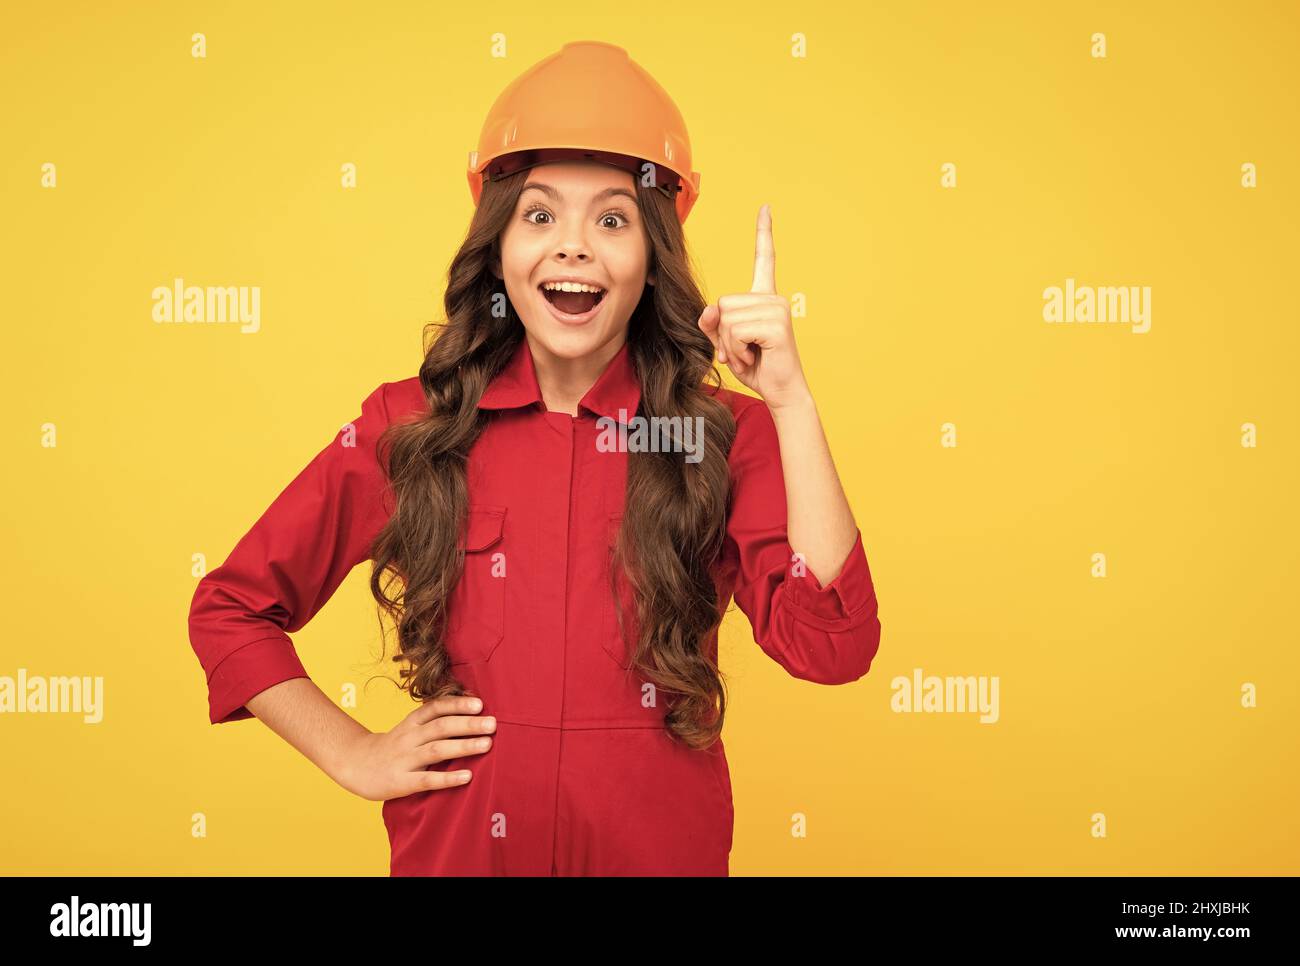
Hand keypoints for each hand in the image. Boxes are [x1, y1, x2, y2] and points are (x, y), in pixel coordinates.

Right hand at [334, 694, 495, 801]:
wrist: (355, 765)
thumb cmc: (392, 746)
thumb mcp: (408, 728)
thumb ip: (433, 721)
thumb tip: (471, 711)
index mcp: (411, 723)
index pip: (434, 708)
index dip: (457, 704)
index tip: (479, 704)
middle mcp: (408, 738)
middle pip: (440, 727)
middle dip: (468, 724)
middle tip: (493, 724)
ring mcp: (404, 760)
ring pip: (436, 750)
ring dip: (463, 746)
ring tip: (487, 744)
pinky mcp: (401, 782)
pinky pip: (427, 779)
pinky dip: (448, 778)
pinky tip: (467, 776)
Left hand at [697, 204, 811, 408]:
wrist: (781, 392)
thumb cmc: (757, 367)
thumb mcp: (726, 343)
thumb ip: (713, 324)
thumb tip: (709, 310)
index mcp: (764, 297)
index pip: (765, 259)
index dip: (763, 233)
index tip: (766, 207)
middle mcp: (773, 297)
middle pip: (722, 304)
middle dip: (722, 335)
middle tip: (743, 351)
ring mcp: (777, 309)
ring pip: (726, 319)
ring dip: (729, 345)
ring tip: (750, 355)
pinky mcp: (776, 324)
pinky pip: (735, 331)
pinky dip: (737, 350)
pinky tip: (754, 357)